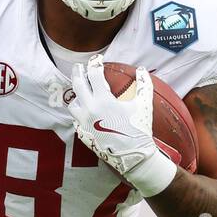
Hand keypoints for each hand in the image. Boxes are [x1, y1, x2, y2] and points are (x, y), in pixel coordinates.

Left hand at [69, 54, 177, 198]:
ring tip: (81, 90)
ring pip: (73, 103)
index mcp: (102, 100)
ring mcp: (84, 123)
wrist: (133, 157)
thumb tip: (142, 69)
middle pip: (77, 85)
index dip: (95, 63)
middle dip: (78, 72)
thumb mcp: (144, 104)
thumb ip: (143, 84)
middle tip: (80, 67)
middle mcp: (89, 110)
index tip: (98, 59)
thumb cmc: (139, 129)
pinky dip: (80, 113)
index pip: (93, 74)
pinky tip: (85, 111)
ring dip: (77, 95)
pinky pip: (76, 120)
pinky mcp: (84, 135)